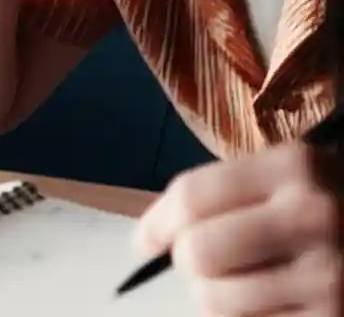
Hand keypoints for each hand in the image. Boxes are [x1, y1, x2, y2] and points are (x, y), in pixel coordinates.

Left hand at [135, 143, 342, 315]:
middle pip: (199, 253)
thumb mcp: (290, 176)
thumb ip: (224, 195)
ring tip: (248, 283)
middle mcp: (318, 217)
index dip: (157, 223)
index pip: (193, 197)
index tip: (146, 241)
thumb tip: (151, 240)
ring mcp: (333, 277)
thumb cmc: (333, 203)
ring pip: (217, 302)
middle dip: (189, 263)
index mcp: (297, 167)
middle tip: (205, 263)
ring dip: (217, 298)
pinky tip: (277, 304)